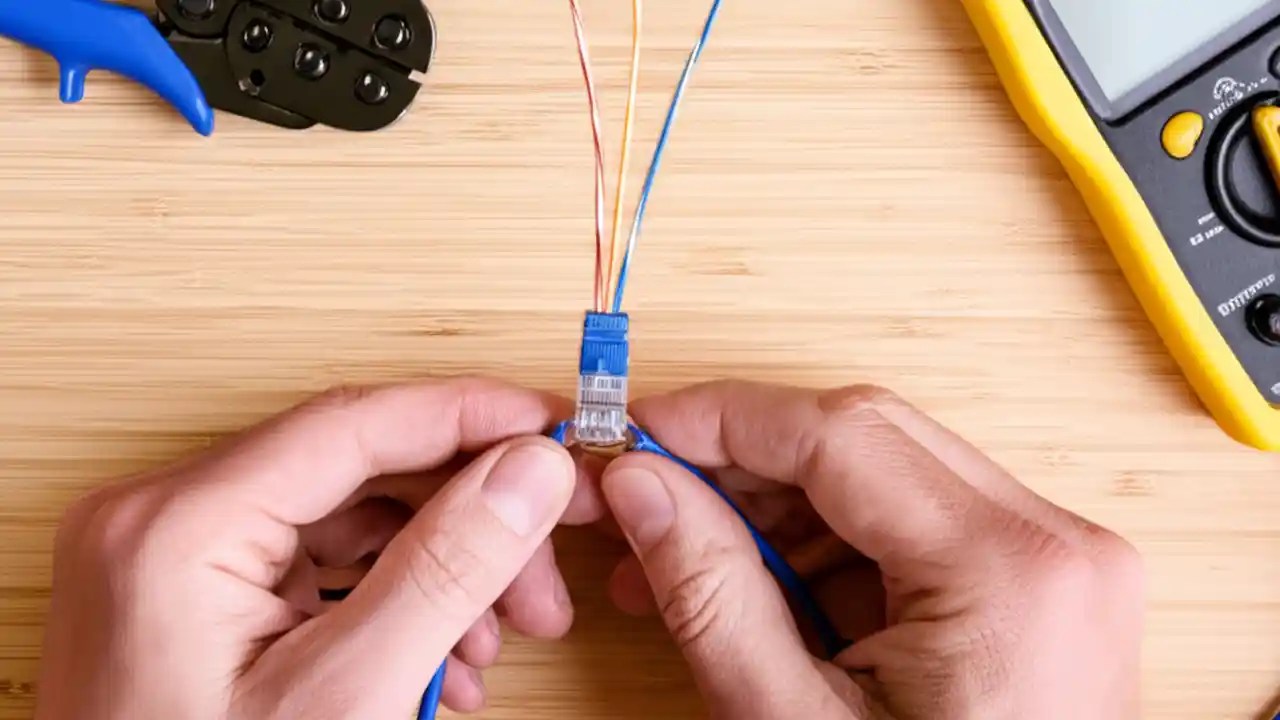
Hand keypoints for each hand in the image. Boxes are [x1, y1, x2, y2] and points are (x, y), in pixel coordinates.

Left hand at [36, 379, 577, 718]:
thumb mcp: (345, 697)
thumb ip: (444, 571)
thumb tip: (528, 473)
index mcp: (177, 526)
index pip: (356, 423)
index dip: (472, 417)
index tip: (553, 430)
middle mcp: (161, 520)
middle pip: (359, 471)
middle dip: (466, 519)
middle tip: (542, 567)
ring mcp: (173, 558)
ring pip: (348, 519)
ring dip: (438, 568)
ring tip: (494, 638)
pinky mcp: (193, 595)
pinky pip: (315, 564)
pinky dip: (388, 599)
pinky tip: (440, 657)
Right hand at [594, 381, 1143, 719]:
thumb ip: (711, 592)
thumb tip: (642, 488)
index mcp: (1006, 572)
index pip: (839, 433)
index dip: (720, 420)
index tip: (638, 435)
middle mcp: (1052, 545)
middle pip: (863, 439)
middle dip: (740, 462)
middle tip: (650, 492)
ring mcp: (1054, 563)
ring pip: (882, 475)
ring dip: (776, 508)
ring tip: (684, 561)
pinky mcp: (1036, 586)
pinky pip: (911, 526)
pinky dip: (826, 548)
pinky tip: (754, 587)